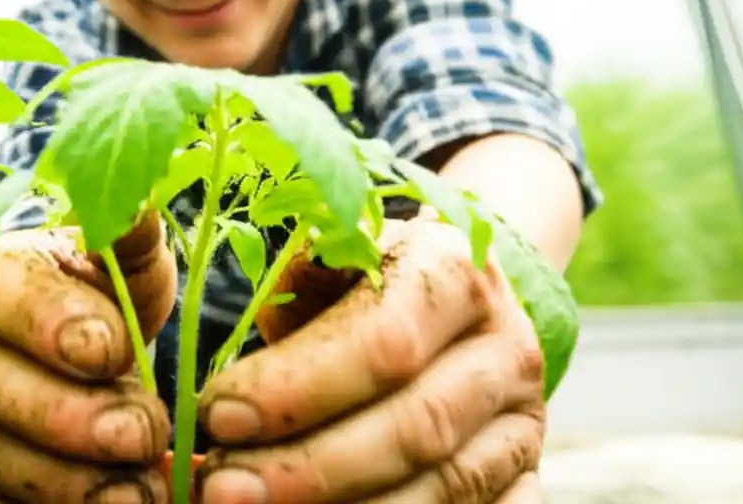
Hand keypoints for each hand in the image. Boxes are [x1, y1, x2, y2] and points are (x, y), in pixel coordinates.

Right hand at [0, 209, 177, 502]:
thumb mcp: (131, 258)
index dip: (47, 324)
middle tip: (141, 431)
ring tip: (141, 491)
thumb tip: (135, 195)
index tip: (110, 349)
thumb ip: (130, 230)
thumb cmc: (112, 296)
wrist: (102, 358)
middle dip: (68, 416)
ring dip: (69, 482)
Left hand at [194, 214, 547, 502]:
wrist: (448, 307)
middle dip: (307, 467)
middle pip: (414, 427)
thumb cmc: (362, 284)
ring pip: (443, 489)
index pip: (382, 341)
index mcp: (456, 272)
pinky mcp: (526, 479)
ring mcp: (524, 423)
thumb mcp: (328, 261)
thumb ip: (285, 299)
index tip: (219, 417)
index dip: (296, 388)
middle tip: (222, 486)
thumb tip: (217, 399)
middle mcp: (506, 348)